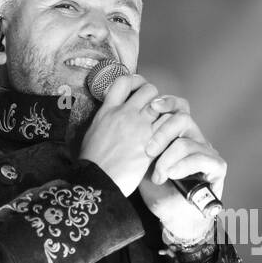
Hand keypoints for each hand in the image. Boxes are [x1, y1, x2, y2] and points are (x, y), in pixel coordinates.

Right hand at [77, 72, 161, 195]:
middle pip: (149, 90)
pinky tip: (167, 135)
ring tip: (161, 122)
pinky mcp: (152, 142)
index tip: (136, 90)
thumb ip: (105, 118)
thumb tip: (112, 114)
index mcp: (108, 110)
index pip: (123, 81)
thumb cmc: (91, 161)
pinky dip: (170, 127)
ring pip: (162, 106)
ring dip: (164, 112)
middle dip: (154, 97)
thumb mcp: (92, 131)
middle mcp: (125, 114)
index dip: (134, 81)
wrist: (98, 181)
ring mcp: (140, 127)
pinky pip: (168, 125)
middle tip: (153, 109)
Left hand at [137, 95, 226, 240]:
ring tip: (158, 176)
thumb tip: (130, 118)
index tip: (150, 108)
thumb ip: (142, 142)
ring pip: (187, 142)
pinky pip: (201, 158)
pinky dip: (183, 166)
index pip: (178, 107)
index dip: (166, 103)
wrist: (171, 216)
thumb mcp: (144, 163)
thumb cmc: (157, 190)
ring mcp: (208, 152)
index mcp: (179, 133)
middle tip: (148, 151)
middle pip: (183, 118)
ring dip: (168, 159)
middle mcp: (196, 138)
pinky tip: (171, 175)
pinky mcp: (218, 166)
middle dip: (162, 132)